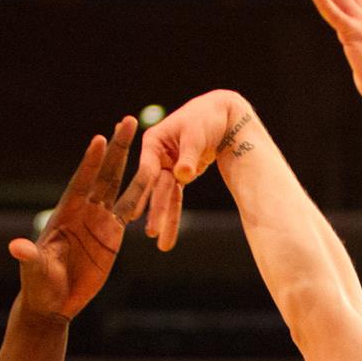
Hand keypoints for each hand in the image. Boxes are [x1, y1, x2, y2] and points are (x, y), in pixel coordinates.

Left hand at [10, 116, 147, 320]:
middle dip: (117, 148)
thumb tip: (17, 247)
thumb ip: (30, 256)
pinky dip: (143, 195)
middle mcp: (84, 211)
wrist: (53, 300)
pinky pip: (131, 211)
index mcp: (66, 213)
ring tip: (147, 140)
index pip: (81, 182)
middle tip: (128, 120)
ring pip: (120, 187)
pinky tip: (156, 177)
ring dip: (133, 165)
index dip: (91, 162)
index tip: (100, 138)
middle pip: (104, 174)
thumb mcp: (34, 269)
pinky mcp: (112, 235)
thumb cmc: (39, 284)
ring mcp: (99, 221)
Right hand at [132, 89, 252, 252]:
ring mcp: (166, 168)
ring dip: (164, 220)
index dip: (145, 189)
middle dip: (155, 211)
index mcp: (154, 142)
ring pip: (165, 197)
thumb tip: (183, 175)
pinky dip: (173, 215)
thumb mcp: (196, 134)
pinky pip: (176, 198)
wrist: (222, 116)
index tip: (140, 208)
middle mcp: (156, 156)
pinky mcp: (178, 176)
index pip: (149, 169)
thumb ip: (188, 156)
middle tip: (151, 233)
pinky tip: (167, 236)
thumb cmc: (206, 118)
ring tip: (160, 244)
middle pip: (156, 188)